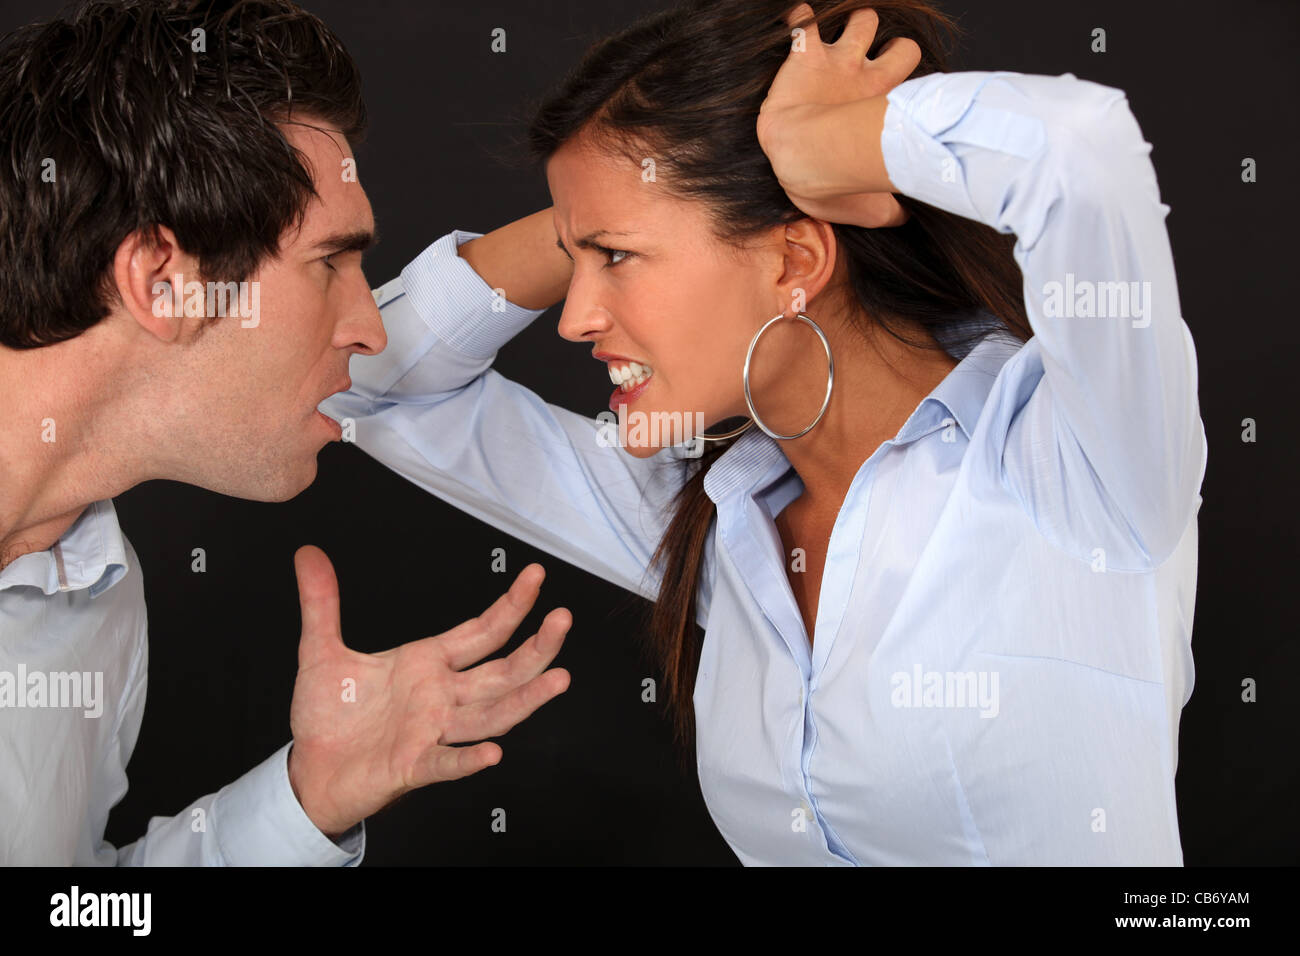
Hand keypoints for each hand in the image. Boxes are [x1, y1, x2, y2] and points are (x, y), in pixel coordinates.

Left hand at [285, 545, 571, 836]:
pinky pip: (446, 763)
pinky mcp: (413, 766)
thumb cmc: (329, 716)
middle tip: (562, 619)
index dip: (511, 606)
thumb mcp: (321, 651)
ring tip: (559, 679)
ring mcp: (433, 731)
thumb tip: (308, 556)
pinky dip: (468, 760)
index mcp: (428, 664)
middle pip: (501, 671)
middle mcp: (441, 697)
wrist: (310, 770)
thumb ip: (321, 603)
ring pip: (491, 715)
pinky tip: (492, 754)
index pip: (481, 631)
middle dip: (535, 647)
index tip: (535, 578)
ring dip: (525, 699)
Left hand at [757, 3, 921, 226]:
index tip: (893, 105)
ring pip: (863, 21)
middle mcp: (869, 79)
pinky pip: (802, 23)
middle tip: (871, 70)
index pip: (918, 92)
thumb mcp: (867, 207)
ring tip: (839, 44)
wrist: (802, 155)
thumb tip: (903, 218)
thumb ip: (886, 211)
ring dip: (853, 28)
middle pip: (903, 46)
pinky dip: (798, 21)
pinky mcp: (807, 55)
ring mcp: (838, 61)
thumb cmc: (831, 181)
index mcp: (885, 110)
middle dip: (891, 51)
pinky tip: (795, 23)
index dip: (909, 90)